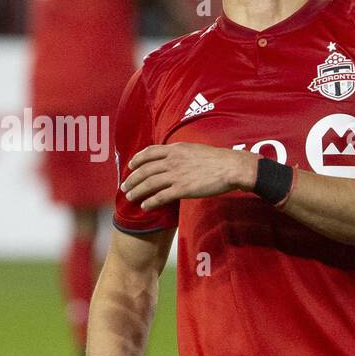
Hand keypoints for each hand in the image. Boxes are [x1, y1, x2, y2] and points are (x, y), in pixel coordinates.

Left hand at [120, 143, 258, 210]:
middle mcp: (172, 160)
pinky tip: (145, 206)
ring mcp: (176, 175)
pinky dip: (150, 202)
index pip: (149, 152)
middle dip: (131, 179)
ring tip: (129, 197)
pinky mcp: (182, 189)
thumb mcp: (194, 149)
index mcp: (175, 149)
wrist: (230, 167)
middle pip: (144, 170)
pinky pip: (161, 197)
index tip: (130, 166)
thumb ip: (180, 153)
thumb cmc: (216, 159)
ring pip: (149, 184)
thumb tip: (172, 157)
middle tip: (124, 187)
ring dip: (137, 191)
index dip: (136, 160)